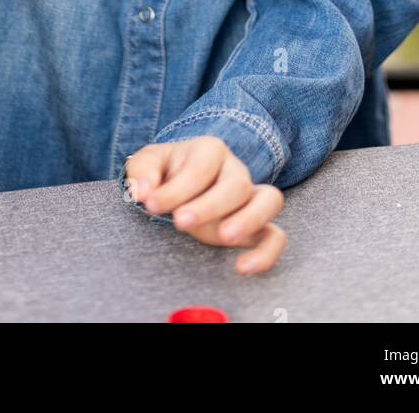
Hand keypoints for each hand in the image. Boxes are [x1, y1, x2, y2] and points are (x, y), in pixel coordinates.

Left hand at [125, 136, 285, 273]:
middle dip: (208, 205)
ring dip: (250, 219)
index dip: (177, 187)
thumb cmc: (164, 172)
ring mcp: (250, 197)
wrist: (180, 182)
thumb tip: (143, 191)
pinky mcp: (256, 226)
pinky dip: (266, 252)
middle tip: (180, 222)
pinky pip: (276, 236)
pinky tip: (242, 268)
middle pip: (237, 183)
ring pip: (269, 200)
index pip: (201, 166)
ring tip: (225, 238)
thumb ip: (142, 172)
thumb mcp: (148, 164)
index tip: (150, 204)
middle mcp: (235, 170)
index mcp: (209, 150)